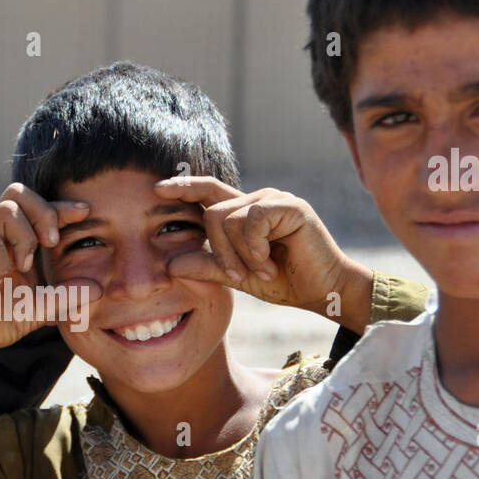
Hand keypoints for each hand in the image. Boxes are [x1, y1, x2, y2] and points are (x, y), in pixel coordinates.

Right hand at [0, 184, 99, 358]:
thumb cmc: (1, 320)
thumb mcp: (42, 309)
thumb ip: (67, 296)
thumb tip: (99, 288)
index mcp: (17, 240)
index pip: (39, 208)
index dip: (61, 206)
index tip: (84, 212)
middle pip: (18, 193)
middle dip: (43, 212)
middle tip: (52, 242)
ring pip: (6, 211)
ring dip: (24, 236)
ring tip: (25, 266)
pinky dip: (0, 262)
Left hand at [154, 177, 371, 327]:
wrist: (322, 291)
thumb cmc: (284, 282)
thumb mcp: (237, 277)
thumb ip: (207, 267)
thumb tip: (170, 264)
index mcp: (243, 213)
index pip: (208, 192)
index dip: (183, 188)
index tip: (156, 190)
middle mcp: (257, 200)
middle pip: (211, 214)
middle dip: (218, 251)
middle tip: (240, 276)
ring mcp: (273, 200)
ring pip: (228, 219)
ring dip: (240, 255)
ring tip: (263, 270)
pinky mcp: (289, 205)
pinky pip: (251, 220)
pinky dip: (255, 248)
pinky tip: (271, 261)